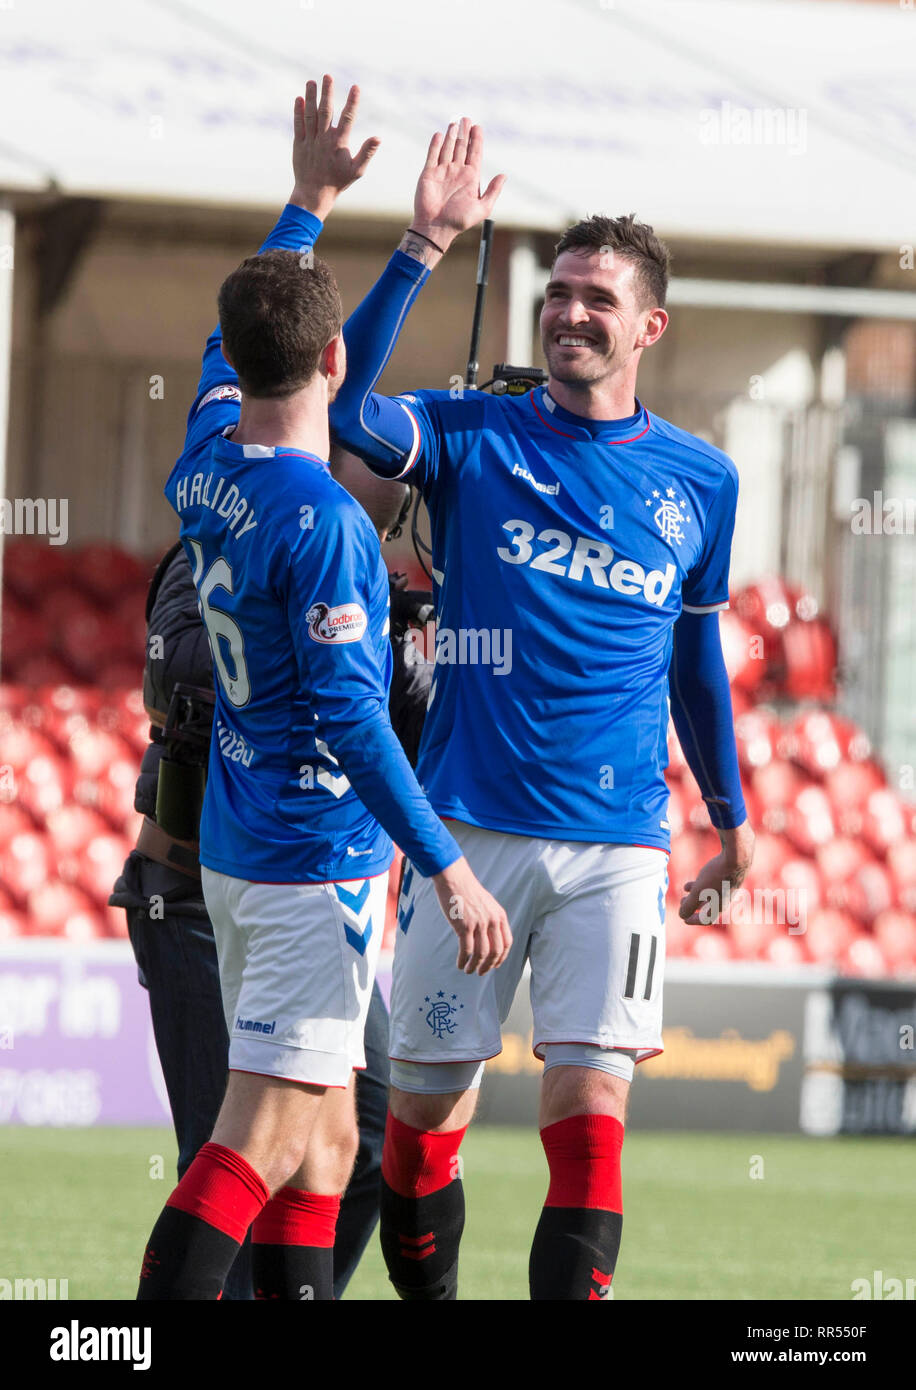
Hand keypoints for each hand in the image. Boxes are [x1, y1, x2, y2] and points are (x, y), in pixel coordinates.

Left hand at [291, 74, 379, 220]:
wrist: (314, 194)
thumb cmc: (338, 182)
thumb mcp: (357, 170)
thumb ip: (367, 152)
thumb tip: (378, 137)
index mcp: (339, 143)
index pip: (348, 118)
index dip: (352, 102)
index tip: (356, 87)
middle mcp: (323, 139)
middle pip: (326, 111)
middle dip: (327, 92)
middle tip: (328, 76)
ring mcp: (310, 141)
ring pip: (310, 115)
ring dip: (310, 97)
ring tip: (311, 82)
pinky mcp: (298, 144)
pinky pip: (298, 125)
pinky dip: (298, 111)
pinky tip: (299, 98)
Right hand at [410, 117, 504, 252]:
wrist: (436, 228)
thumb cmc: (460, 221)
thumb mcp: (483, 208)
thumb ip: (493, 191)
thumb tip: (504, 175)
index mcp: (470, 178)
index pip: (475, 154)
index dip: (477, 140)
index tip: (478, 127)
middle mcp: (457, 172)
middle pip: (462, 147)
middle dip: (465, 133)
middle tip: (467, 119)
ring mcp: (442, 172)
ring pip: (448, 148)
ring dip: (452, 135)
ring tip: (455, 122)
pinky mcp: (429, 174)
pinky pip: (432, 155)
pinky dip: (436, 145)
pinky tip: (440, 134)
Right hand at [432, 855, 511, 974]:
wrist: (454, 878)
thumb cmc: (468, 891)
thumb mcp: (488, 904)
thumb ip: (492, 919)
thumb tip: (490, 939)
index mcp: (500, 916)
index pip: (507, 943)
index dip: (501, 958)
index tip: (494, 965)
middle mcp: (492, 921)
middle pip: (495, 952)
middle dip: (488, 966)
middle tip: (481, 972)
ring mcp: (478, 924)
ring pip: (481, 954)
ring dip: (475, 966)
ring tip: (468, 971)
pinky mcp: (463, 926)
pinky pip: (466, 950)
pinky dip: (463, 960)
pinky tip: (459, 964)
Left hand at [678, 820, 754, 925]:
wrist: (737, 858)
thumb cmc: (717, 876)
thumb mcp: (699, 891)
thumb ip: (689, 904)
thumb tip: (682, 915)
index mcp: (719, 906)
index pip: (706, 919)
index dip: (693, 920)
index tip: (683, 918)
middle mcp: (724, 899)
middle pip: (707, 907)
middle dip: (692, 906)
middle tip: (681, 902)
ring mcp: (726, 888)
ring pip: (708, 895)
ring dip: (695, 894)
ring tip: (685, 890)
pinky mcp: (726, 877)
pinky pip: (711, 884)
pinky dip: (701, 884)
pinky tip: (694, 879)